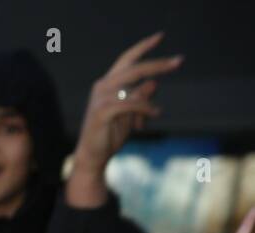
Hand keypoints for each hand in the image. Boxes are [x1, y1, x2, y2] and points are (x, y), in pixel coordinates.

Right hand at [67, 33, 180, 205]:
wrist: (93, 156)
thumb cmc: (110, 134)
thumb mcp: (131, 114)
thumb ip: (140, 97)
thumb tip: (153, 83)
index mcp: (108, 84)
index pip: (127, 60)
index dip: (143, 47)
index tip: (161, 36)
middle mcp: (103, 86)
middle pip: (134, 67)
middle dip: (157, 63)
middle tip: (179, 61)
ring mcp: (101, 98)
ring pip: (133, 85)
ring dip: (150, 96)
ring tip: (158, 112)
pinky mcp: (102, 111)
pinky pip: (130, 103)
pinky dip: (145, 108)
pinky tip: (153, 115)